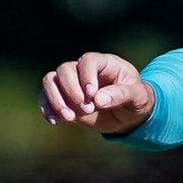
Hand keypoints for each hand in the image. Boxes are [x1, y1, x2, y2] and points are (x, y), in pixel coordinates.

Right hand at [39, 51, 155, 136]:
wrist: (128, 114)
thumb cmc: (136, 99)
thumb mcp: (137, 96)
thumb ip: (121, 94)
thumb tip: (98, 99)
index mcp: (104, 63)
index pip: (87, 61)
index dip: (86, 76)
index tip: (92, 95)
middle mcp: (83, 70)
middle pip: (65, 69)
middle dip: (72, 91)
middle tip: (88, 109)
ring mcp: (71, 84)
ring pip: (50, 80)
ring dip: (56, 99)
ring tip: (70, 118)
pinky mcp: (63, 99)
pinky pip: (45, 98)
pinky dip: (46, 109)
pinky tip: (55, 122)